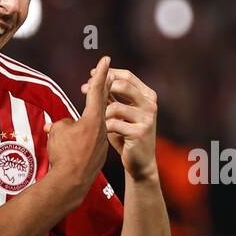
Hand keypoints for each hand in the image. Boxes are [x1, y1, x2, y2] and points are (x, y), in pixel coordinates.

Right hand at [46, 56, 110, 203]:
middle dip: (103, 88)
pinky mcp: (99, 155)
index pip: (97, 90)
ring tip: (86, 116)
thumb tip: (63, 125)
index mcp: (92, 118)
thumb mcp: (57, 131)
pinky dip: (85, 138)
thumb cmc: (63, 153)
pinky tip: (76, 147)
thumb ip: (62, 123)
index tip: (107, 60)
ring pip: (93, 125)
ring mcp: (101, 142)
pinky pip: (91, 142)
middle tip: (109, 72)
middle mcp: (100, 128)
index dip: (100, 74)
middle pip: (102, 104)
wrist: (70, 181)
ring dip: (90, 117)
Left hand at [82, 66, 157, 181]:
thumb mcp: (120, 113)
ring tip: (97, 121)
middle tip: (84, 91)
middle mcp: (150, 104)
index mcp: (147, 95)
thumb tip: (91, 80)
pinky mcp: (140, 132)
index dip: (108, 73)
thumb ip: (110, 96)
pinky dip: (104, 127)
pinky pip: (114, 124)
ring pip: (116, 107)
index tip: (90, 75)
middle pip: (124, 85)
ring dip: (101, 114)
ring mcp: (147, 118)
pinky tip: (103, 133)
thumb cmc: (127, 135)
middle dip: (101, 87)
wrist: (139, 162)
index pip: (128, 76)